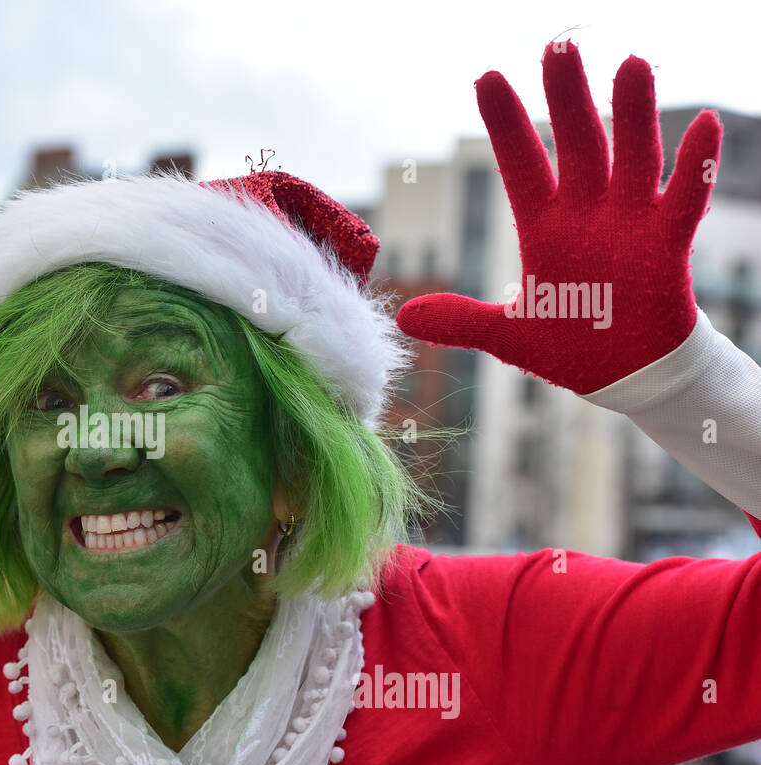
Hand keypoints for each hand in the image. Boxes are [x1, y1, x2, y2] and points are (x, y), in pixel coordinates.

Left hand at [396, 41, 722, 394]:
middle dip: (567, 97)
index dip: (506, 125)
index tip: (486, 78)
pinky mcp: (666, 245)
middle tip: (559, 45)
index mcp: (545, 228)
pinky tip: (704, 124)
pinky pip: (685, 198)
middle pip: (577, 144)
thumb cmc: (571, 345)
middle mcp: (587, 213)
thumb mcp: (508, 336)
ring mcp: (630, 223)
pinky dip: (697, 164)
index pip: (521, 165)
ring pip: (632, 157)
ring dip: (634, 114)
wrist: (625, 374)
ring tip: (629, 64)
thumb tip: (403, 316)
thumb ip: (462, 321)